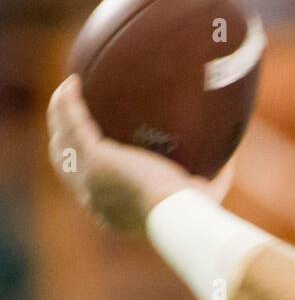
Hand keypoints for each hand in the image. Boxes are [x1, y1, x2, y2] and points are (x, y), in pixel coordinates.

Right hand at [46, 74, 235, 234]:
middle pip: (66, 165)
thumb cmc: (193, 213)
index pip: (90, 190)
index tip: (91, 150)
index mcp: (111, 211)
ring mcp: (88, 178)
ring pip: (62, 142)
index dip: (84, 170)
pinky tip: (72, 83)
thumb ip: (214, 178)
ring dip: (59, 116)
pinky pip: (73, 123)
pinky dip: (68, 103)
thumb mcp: (203, 195)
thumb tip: (231, 159)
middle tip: (70, 119)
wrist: (177, 216)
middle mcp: (93, 198)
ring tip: (66, 94)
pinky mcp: (92, 158)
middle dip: (63, 141)